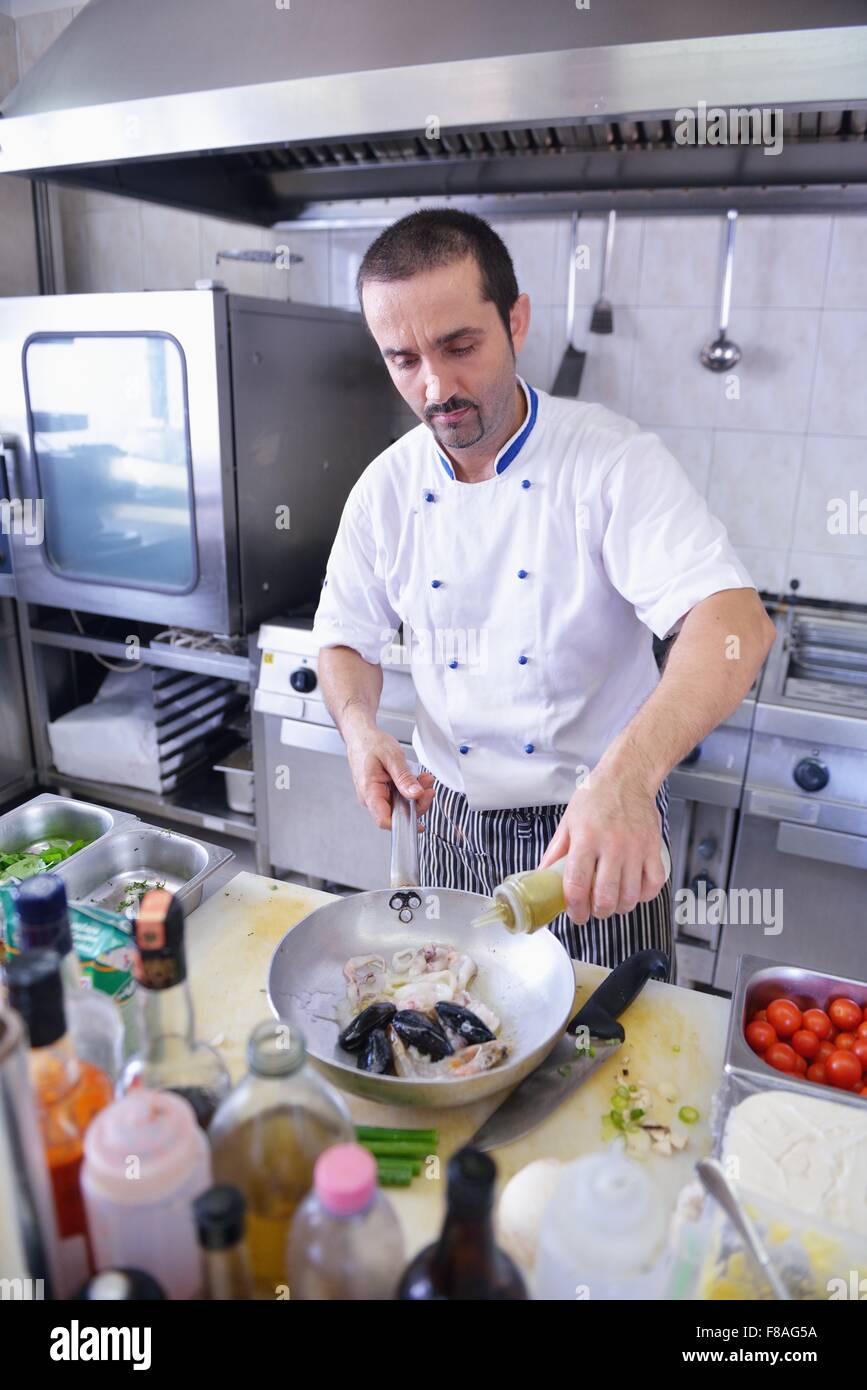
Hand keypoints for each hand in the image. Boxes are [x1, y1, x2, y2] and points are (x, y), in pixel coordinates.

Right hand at [346, 727, 434, 829]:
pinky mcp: (382, 792)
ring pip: (400, 805)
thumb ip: (404, 777)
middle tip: (427, 788)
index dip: (403, 824)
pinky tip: (415, 779)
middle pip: (397, 814)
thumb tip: (416, 794)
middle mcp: (371, 797)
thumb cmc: (369, 743)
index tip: (420, 822)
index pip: (384, 820)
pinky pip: (399, 797)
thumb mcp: (392, 757)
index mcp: (369, 791)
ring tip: (423, 779)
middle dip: (417, 803)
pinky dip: (409, 789)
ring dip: (415, 794)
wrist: (360, 736)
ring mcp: (376, 796)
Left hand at [537, 769, 666, 923]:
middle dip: (598, 912)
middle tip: (593, 911)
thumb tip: (543, 876)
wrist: (627, 776)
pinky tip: (634, 892)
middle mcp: (612, 845)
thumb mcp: (568, 821)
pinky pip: (653, 883)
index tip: (575, 914)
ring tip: (612, 903)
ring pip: (630, 895)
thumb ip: (556, 852)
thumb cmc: (596, 796)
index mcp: (586, 838)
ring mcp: (636, 847)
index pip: (577, 885)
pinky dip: (644, 895)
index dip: (575, 908)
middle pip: (606, 896)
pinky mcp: (654, 847)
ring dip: (620, 907)